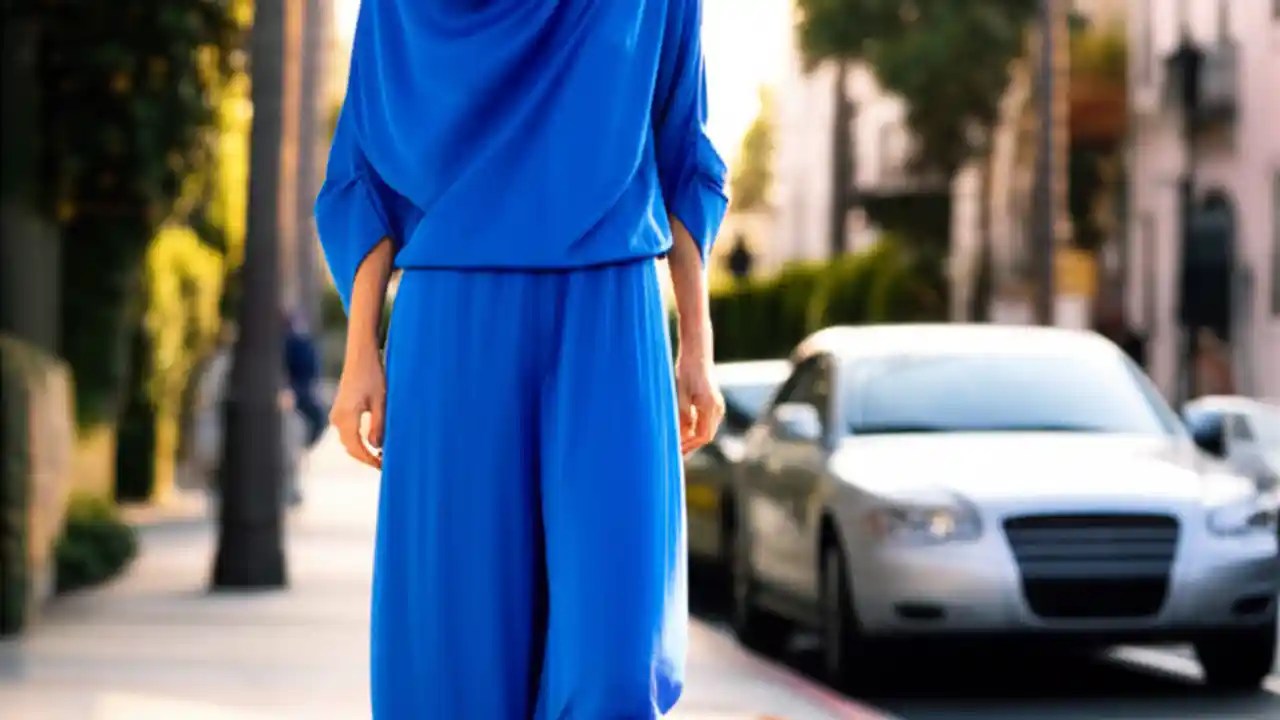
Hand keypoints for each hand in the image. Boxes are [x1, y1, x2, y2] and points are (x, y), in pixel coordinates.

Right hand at [330, 348, 384, 468]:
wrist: (360, 355)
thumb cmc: (373, 375)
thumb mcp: (381, 401)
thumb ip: (378, 426)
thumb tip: (376, 447)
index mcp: (346, 417)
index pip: (356, 448)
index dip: (370, 460)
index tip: (384, 466)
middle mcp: (336, 418)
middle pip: (350, 448)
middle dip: (366, 458)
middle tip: (385, 464)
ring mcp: (336, 414)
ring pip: (348, 441)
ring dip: (363, 450)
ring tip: (382, 455)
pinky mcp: (340, 410)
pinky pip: (348, 432)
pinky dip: (359, 440)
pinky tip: (374, 442)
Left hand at [675, 352, 723, 455]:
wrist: (697, 354)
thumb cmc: (687, 372)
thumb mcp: (681, 395)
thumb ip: (683, 416)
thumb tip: (681, 437)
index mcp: (710, 407)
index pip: (703, 436)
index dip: (689, 446)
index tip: (676, 451)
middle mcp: (717, 408)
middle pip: (706, 435)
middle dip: (691, 444)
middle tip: (675, 451)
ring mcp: (718, 405)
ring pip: (706, 429)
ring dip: (693, 437)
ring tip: (677, 442)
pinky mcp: (714, 402)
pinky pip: (706, 422)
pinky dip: (696, 428)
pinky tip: (683, 429)